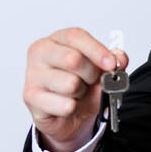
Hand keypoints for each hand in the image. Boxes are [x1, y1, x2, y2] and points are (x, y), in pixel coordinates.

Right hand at [23, 28, 128, 151]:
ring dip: (81, 93)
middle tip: (91, 80)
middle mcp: (41, 52)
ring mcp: (33, 74)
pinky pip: (65, 105)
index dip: (97, 50)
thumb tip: (120, 58)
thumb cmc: (82, 85)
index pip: (75, 36)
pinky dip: (73, 108)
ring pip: (70, 84)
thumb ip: (113, 62)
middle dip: (91, 74)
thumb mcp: (102, 71)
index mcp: (58, 39)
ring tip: (76, 93)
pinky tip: (67, 105)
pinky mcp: (31, 96)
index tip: (112, 64)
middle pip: (72, 59)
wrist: (69, 114)